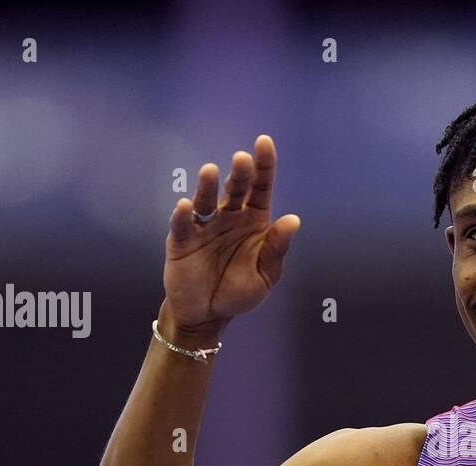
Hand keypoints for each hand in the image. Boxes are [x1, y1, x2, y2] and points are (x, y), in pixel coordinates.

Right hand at [163, 134, 300, 334]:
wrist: (208, 314)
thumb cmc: (239, 292)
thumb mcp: (266, 275)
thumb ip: (277, 248)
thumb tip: (294, 220)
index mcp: (254, 220)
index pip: (261, 187)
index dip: (263, 164)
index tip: (264, 142)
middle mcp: (230, 216)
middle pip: (236, 189)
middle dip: (239, 173)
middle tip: (242, 159)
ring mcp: (205, 226)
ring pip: (207, 200)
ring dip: (209, 186)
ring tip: (211, 172)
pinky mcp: (182, 240)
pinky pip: (183, 224)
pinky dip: (184, 215)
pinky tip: (187, 206)